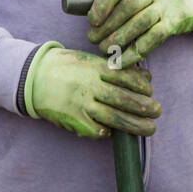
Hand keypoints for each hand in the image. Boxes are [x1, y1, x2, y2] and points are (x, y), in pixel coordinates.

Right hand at [27, 44, 161, 138]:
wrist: (35, 77)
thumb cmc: (67, 66)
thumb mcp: (89, 59)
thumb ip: (112, 68)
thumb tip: (142, 76)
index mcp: (96, 68)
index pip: (126, 77)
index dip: (142, 85)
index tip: (150, 90)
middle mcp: (90, 86)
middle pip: (124, 99)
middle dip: (145, 107)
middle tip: (158, 111)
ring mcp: (82, 105)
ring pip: (114, 118)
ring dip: (135, 126)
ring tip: (149, 129)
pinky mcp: (74, 121)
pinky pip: (97, 130)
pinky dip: (109, 132)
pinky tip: (116, 131)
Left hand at [83, 0, 192, 67]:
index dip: (103, 2)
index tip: (92, 20)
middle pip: (128, 6)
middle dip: (107, 25)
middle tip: (92, 38)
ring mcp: (168, 3)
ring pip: (140, 22)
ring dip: (119, 39)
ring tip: (104, 49)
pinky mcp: (176, 21)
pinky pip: (154, 38)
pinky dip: (136, 51)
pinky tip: (122, 60)